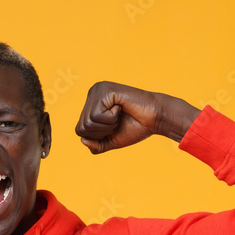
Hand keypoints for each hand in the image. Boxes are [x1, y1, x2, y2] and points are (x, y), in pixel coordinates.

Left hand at [75, 82, 200, 153]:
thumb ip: (95, 145)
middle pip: (81, 127)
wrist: (155, 119)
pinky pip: (96, 115)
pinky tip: (121, 108)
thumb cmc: (135, 127)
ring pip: (87, 122)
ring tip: (119, 114)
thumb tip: (82, 140)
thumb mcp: (111, 141)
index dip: (97, 136)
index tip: (113, 127)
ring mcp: (98, 90)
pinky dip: (111, 118)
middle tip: (118, 121)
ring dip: (107, 125)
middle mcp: (92, 93)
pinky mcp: (105, 90)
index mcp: (91, 104)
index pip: (79, 130)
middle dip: (102, 132)